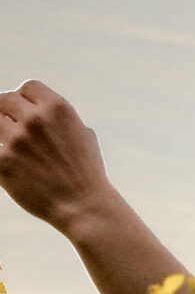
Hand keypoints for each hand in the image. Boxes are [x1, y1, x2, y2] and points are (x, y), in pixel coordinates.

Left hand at [0, 81, 111, 234]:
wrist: (84, 207)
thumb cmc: (87, 173)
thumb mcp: (84, 136)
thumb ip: (61, 120)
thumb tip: (43, 112)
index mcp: (57, 108)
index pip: (27, 87)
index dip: (24, 99)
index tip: (24, 113)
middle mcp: (36, 120)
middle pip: (4, 100)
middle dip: (7, 113)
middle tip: (11, 130)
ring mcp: (17, 140)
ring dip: (0, 133)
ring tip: (12, 148)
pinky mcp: (3, 163)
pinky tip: (8, 165)